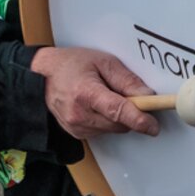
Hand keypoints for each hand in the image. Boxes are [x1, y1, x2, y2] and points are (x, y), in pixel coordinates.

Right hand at [30, 46, 159, 140]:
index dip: (139, 119)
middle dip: (132, 112)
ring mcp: (76, 127)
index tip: (153, 126)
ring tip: (107, 95)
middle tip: (132, 96)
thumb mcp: (103, 62)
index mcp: (86, 93)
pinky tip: (98, 105)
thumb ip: (126, 80)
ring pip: (113, 129)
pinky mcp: (76, 133)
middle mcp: (79, 114)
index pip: (117, 111)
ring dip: (119, 117)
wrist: (41, 76)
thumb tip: (147, 95)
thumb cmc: (71, 65)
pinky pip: (103, 131)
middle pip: (119, 123)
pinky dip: (108, 120)